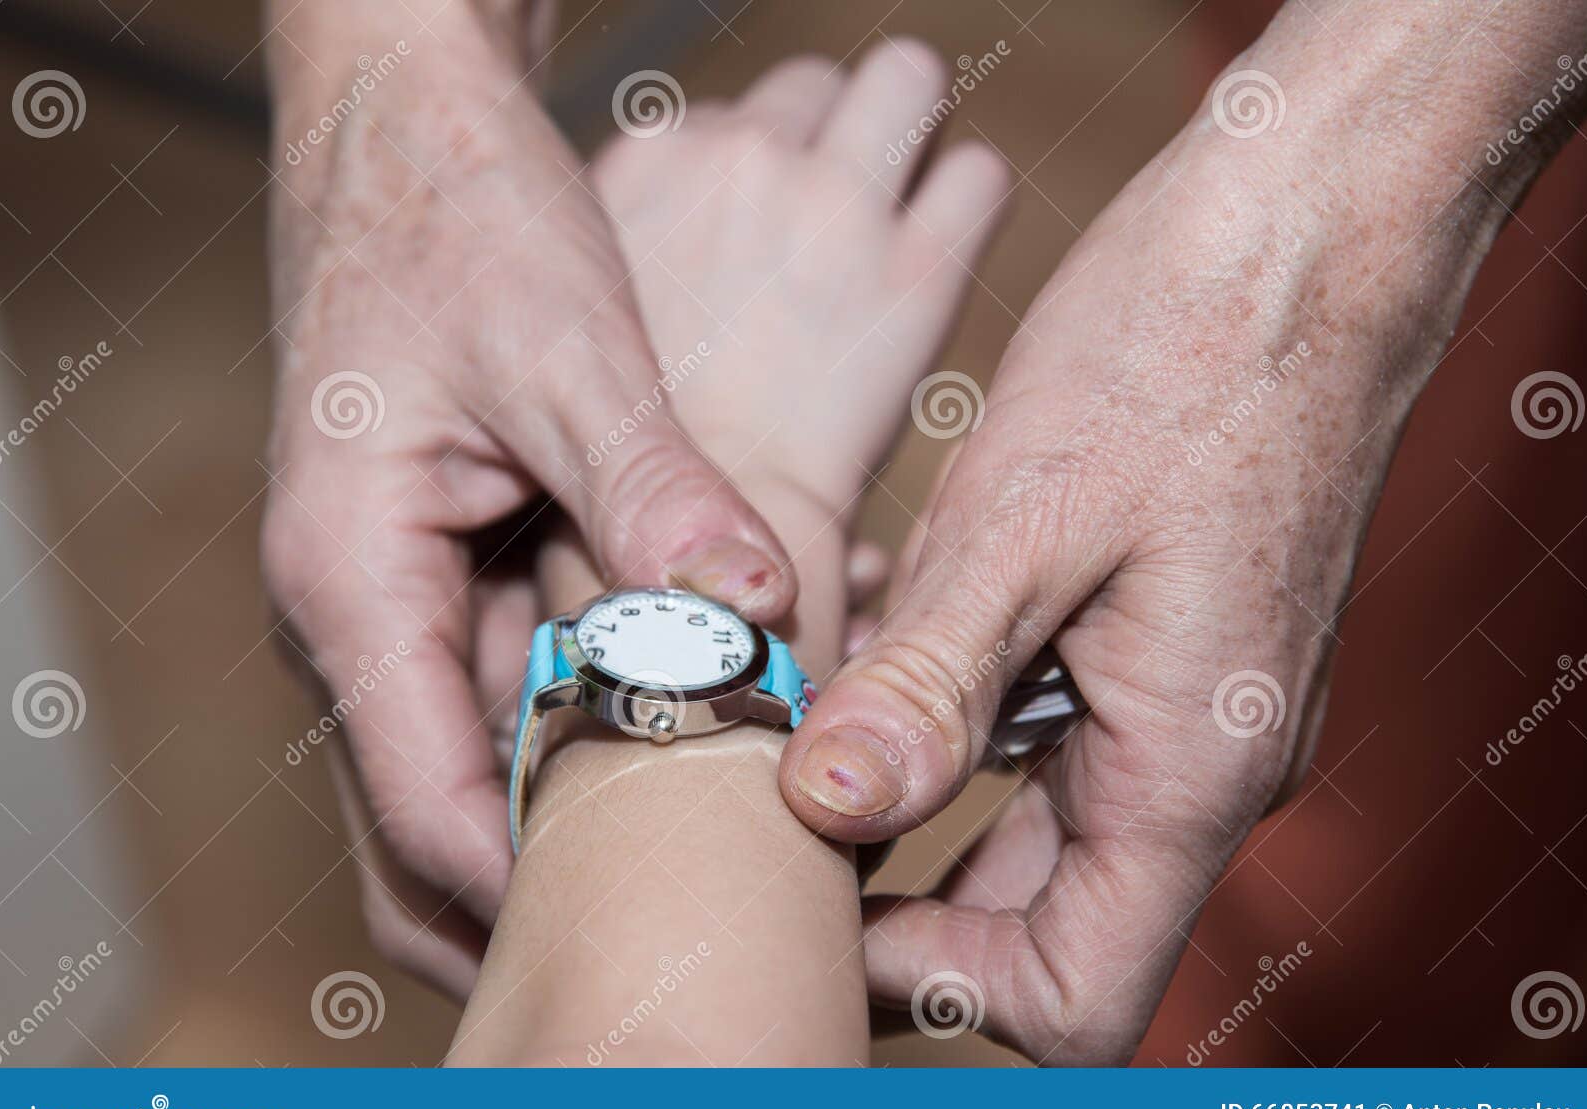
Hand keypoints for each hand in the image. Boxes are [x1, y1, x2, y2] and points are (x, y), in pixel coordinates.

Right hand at [259, 6, 793, 996]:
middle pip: (431, 830)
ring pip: (489, 766)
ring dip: (597, 801)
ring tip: (731, 830)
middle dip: (549, 892)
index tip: (647, 937)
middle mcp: (362, 617)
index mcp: (350, 581)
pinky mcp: (456, 570)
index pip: (423, 806)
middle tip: (689, 932)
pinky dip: (612, 712)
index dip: (528, 891)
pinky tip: (723, 694)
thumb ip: (651, 488)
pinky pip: (526, 683)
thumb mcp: (563, 349)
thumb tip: (754, 612)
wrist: (409, 132)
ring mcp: (407, 601)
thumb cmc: (453, 220)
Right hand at [590, 42, 1008, 516]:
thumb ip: (662, 256)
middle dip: (842, 136)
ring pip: (906, 82)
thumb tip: (709, 245)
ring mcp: (831, 203)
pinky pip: (978, 175)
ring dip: (914, 139)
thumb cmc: (653, 460)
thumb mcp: (609, 332)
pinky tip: (945, 261)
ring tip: (906, 221)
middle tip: (849, 222)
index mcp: (645, 168)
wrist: (710, 547)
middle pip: (817, 83)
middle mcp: (733, 159)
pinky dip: (972, 207)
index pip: (727, 113)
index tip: (771, 237)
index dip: (763, 171)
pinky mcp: (919, 266)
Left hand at [778, 5, 1576, 1061]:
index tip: (821, 899)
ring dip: (923, 790)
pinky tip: (892, 634)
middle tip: (781, 805)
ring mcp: (1186, 714)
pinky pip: (1050, 739)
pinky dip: (961, 715)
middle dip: (902, 890)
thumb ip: (935, 683)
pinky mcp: (1160, 653)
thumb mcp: (1027, 520)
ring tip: (820, 708)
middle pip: (1042, 924)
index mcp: (1189, 772)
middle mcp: (1198, 769)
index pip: (1073, 995)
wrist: (1303, 231)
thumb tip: (831, 809)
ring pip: (1033, 827)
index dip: (937, 983)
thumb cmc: (1183, 348)